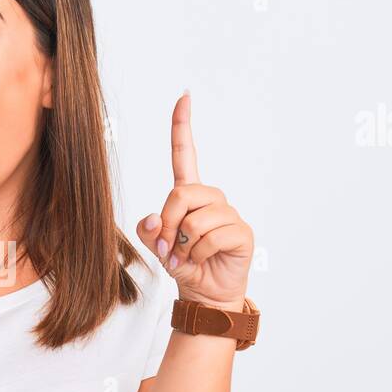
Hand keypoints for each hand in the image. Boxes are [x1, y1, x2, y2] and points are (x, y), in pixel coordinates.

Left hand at [136, 91, 253, 310]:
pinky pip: (212, 237)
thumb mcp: (159, 248)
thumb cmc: (184, 265)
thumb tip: (154, 220)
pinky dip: (199, 254)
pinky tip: (202, 261)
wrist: (206, 294)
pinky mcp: (241, 232)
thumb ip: (150, 232)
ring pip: (196, 219)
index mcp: (189, 195)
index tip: (184, 97)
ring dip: (183, 245)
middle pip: (181, 195)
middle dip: (168, 225)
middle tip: (168, 248)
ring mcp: (228, 214)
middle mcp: (210, 199)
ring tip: (187, 257)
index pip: (185, 155)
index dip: (182, 126)